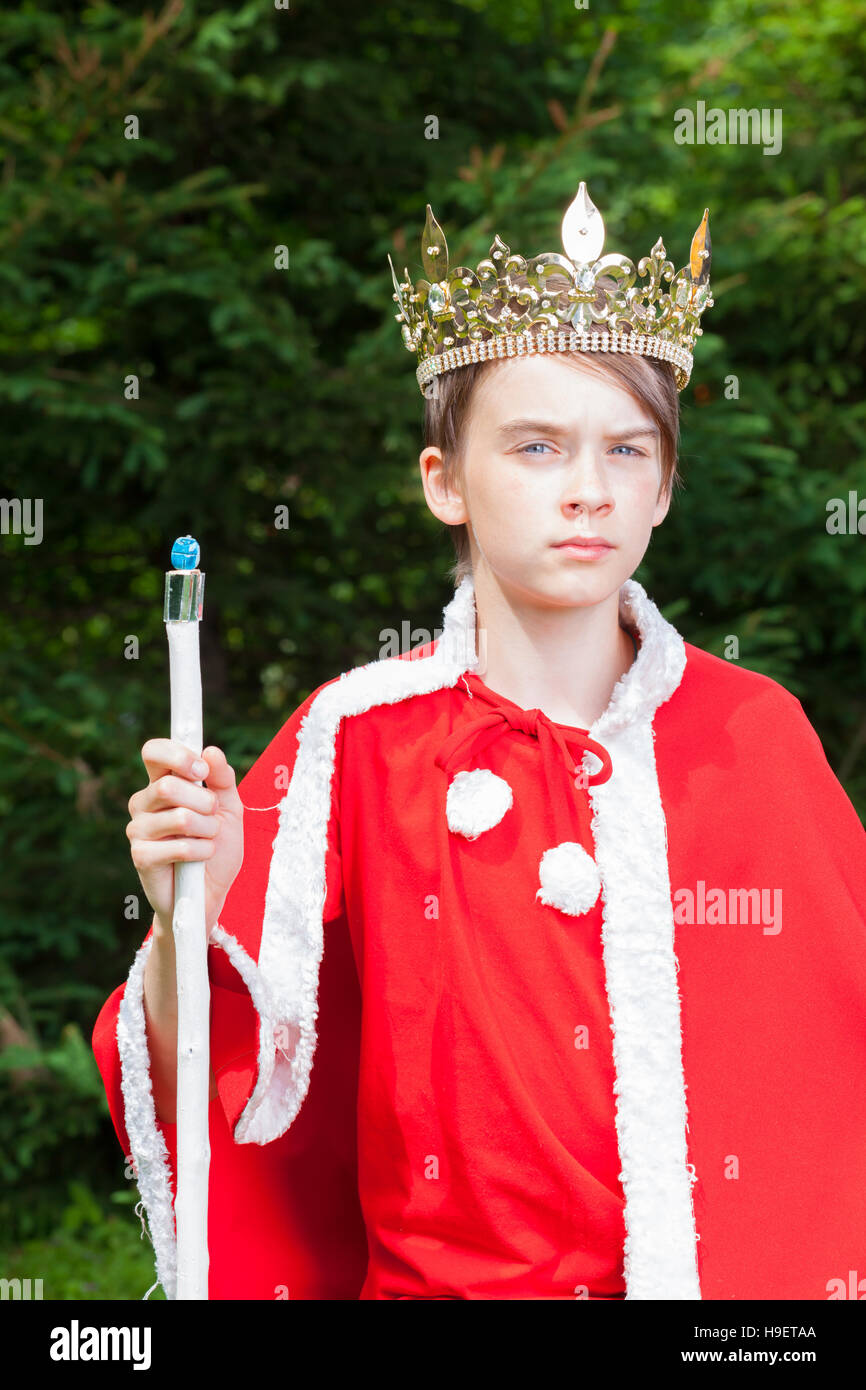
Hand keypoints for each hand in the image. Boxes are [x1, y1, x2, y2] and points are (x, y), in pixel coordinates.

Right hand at [126, 742, 243, 933]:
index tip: (202, 770)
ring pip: (179, 817)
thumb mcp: (229, 808)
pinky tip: (200, 859)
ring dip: (208, 830)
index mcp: (161, 783)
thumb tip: (211, 751)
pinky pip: (180, 846)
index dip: (177, 755)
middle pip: (167, 786)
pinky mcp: (141, 857)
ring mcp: (139, 830)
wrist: (213, 892)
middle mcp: (144, 803)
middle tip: (213, 817)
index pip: (153, 752)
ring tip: (209, 840)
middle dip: (204, 802)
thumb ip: (222, 779)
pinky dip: (201, 852)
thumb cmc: (217, 846)